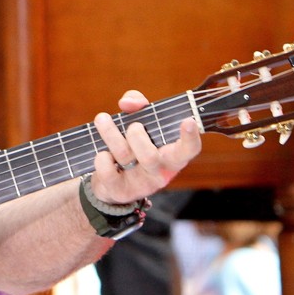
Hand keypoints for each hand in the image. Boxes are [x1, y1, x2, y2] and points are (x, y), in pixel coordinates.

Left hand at [89, 90, 201, 204]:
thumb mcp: (140, 123)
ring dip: (111, 134)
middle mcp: (159, 172)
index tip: (188, 120)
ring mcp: (139, 184)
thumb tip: (127, 103)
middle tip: (132, 126)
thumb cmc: (132, 146)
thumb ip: (138, 105)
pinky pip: (108, 173)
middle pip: (150, 156)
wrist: (110, 183)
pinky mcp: (119, 191)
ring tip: (102, 119)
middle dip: (137, 136)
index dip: (191, 138)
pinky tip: (102, 154)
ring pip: (126, 157)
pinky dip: (102, 159)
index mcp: (172, 156)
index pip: (189, 150)